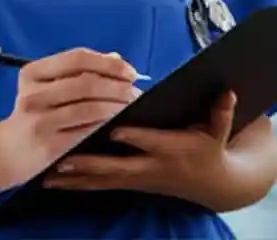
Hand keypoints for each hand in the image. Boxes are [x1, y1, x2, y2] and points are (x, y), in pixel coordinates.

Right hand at [0, 48, 142, 185]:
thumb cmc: (35, 114)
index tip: (129, 72)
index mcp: (32, 73)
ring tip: (130, 107)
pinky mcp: (50, 145)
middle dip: (118, 86)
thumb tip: (116, 58)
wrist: (7, 151)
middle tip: (135, 92)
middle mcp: (33, 95)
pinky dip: (108, 124)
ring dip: (118, 106)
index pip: (77, 58)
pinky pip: (88, 131)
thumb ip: (78, 71)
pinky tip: (117, 124)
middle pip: (86, 82)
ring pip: (91, 107)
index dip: (108, 63)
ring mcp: (40, 121)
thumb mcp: (46, 86)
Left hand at [42, 90, 247, 210]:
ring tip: (48, 175)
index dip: (132, 136)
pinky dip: (78, 183)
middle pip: (117, 167)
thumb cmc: (211, 149)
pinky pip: (100, 185)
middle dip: (91, 164)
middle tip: (64, 158)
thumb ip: (222, 113)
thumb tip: (228, 92)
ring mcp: (139, 178)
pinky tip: (54, 181)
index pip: (150, 141)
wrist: (213, 184)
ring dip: (76, 178)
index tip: (112, 128)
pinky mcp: (130, 183)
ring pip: (103, 180)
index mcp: (173, 149)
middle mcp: (152, 167)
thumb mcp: (220, 131)